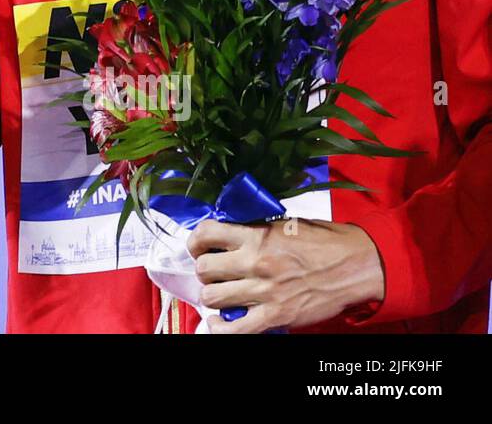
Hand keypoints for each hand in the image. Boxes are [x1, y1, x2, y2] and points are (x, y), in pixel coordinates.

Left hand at [188, 218, 384, 332]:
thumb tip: (227, 235)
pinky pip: (235, 330)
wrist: (357, 265)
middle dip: (204, 271)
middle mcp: (256, 262)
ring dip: (213, 296)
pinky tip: (220, 322)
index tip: (199, 246)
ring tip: (221, 293)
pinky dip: (222, 328)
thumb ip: (254, 229)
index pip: (205, 233)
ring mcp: (265, 291)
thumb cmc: (324, 242)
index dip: (196, 241)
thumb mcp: (284, 223)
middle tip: (214, 272)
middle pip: (204, 269)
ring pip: (212, 297)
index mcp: (257, 235)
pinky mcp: (276, 316)